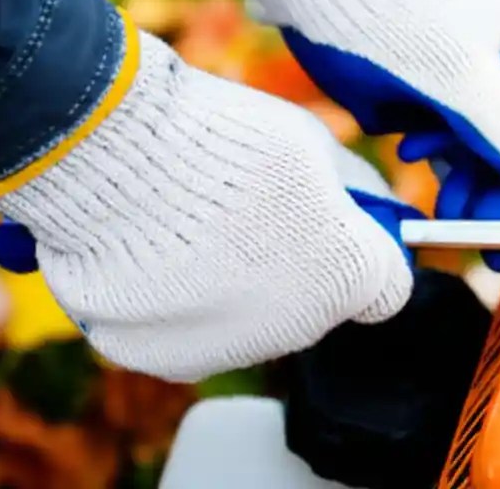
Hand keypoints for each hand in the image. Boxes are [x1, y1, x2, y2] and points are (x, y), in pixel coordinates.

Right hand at [0, 30, 418, 381]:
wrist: (113, 156)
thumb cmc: (224, 140)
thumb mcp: (313, 146)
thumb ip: (349, 191)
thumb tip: (369, 205)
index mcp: (350, 278)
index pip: (385, 289)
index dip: (363, 252)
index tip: (339, 228)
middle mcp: (298, 330)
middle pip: (312, 306)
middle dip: (294, 267)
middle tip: (247, 214)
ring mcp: (227, 352)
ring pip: (246, 325)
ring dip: (231, 288)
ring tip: (188, 226)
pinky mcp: (159, 359)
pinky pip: (180, 331)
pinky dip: (170, 302)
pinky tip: (151, 251)